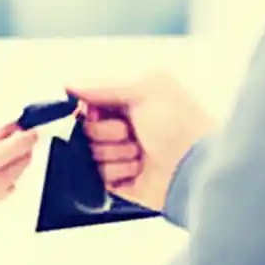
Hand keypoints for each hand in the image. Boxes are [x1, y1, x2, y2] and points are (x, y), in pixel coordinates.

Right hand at [0, 124, 39, 225]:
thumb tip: (13, 130)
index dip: (16, 147)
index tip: (31, 134)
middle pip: (0, 179)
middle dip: (22, 159)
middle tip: (28, 141)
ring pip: (2, 191)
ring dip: (17, 170)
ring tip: (16, 151)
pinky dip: (8, 181)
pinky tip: (3, 166)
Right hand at [67, 71, 215, 210]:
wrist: (196, 168)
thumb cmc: (180, 123)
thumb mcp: (145, 88)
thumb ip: (103, 85)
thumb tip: (68, 84)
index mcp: (128, 102)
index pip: (87, 103)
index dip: (88, 108)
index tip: (97, 110)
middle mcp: (122, 127)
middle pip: (84, 129)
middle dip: (105, 132)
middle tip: (129, 132)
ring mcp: (120, 155)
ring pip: (90, 153)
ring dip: (115, 153)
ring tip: (141, 153)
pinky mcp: (119, 181)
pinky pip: (98, 176)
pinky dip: (118, 172)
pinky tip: (138, 170)